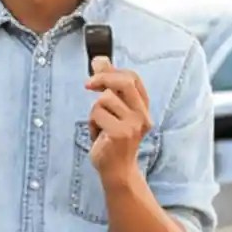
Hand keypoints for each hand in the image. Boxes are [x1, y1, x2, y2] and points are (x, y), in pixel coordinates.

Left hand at [84, 56, 151, 182]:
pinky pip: (97, 114)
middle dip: (103, 78)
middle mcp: (142, 115)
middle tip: (88, 84)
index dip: (112, 71)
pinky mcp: (120, 133)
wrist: (117, 171)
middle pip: (124, 82)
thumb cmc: (112, 141)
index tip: (96, 72)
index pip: (132, 78)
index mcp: (143, 108)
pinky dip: (92, 123)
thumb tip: (99, 60)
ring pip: (104, 99)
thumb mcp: (113, 112)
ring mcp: (133, 125)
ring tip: (99, 127)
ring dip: (94, 112)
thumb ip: (109, 87)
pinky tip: (98, 135)